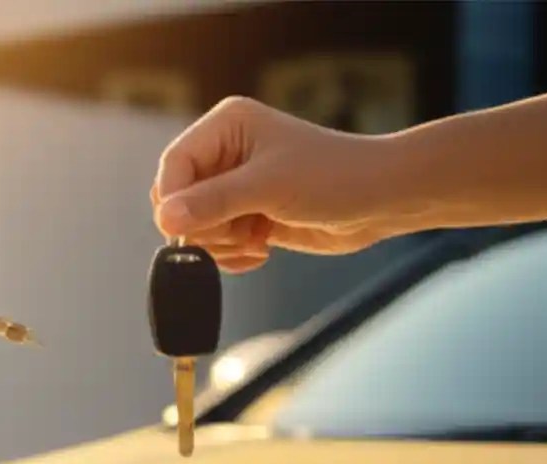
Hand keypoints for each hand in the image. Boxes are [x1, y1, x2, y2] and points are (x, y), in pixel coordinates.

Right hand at [151, 96, 416, 272]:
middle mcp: (225, 152)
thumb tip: (165, 220)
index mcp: (226, 126)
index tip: (184, 230)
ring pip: (195, 227)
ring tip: (257, 240)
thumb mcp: (269, 186)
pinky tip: (261, 250)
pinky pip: (216, 243)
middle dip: (203, 226)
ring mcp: (236, 185)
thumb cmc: (334, 176)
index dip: (173, 201)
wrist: (381, 200)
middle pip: (178, 199)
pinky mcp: (248, 214)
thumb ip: (213, 202)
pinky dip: (232, 255)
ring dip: (221, 244)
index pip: (175, 165)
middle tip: (238, 231)